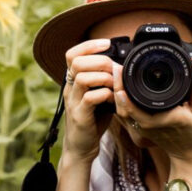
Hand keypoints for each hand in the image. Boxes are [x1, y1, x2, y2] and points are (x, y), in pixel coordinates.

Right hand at [62, 39, 115, 161]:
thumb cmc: (92, 120)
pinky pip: (90, 98)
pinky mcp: (79, 116)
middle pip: (77, 62)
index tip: (107, 43)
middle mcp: (69, 89)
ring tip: (114, 85)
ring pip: (82, 78)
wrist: (81, 147)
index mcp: (73, 81)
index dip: (88, 45)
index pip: (72, 54)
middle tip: (115, 69)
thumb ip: (105, 81)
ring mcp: (72, 102)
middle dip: (100, 61)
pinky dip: (105, 95)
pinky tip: (113, 100)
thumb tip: (122, 66)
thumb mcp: (98, 95)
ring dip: (104, 78)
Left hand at [112, 61, 191, 167]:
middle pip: (124, 106)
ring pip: (122, 111)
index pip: (136, 106)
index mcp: (164, 119)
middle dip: (117, 86)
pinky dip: (121, 101)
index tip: (121, 72)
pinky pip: (126, 115)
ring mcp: (143, 129)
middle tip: (117, 67)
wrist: (191, 156)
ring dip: (117, 93)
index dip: (125, 90)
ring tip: (118, 73)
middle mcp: (149, 125)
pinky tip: (121, 87)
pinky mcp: (140, 130)